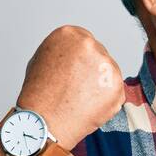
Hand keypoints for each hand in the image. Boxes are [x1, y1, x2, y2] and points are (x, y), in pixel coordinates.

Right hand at [17, 25, 124, 147]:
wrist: (44, 121)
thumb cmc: (38, 94)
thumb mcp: (42, 58)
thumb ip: (63, 51)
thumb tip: (75, 55)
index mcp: (69, 34)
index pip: (85, 42)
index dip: (80, 60)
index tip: (75, 71)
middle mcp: (90, 45)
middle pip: (99, 55)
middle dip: (91, 71)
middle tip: (76, 88)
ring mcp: (106, 65)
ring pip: (109, 73)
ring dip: (100, 85)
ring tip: (80, 99)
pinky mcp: (117, 85)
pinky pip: (115, 91)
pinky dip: (106, 101)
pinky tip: (88, 106)